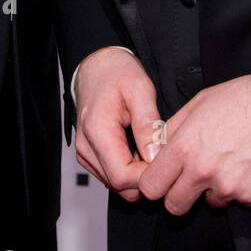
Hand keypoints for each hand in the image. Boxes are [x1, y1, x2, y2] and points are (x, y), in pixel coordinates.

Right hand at [74, 47, 161, 201]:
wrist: (98, 65)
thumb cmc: (117, 72)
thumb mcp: (141, 90)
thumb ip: (148, 124)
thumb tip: (154, 157)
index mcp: (98, 131)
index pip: (122, 176)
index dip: (147, 175)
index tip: (164, 160)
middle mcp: (87, 146)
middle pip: (118, 185)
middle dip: (144, 177)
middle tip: (162, 154)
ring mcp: (85, 152)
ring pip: (115, 184)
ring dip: (136, 175)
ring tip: (150, 148)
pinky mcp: (89, 154)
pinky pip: (110, 175)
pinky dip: (127, 169)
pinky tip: (139, 149)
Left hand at [138, 75, 250, 214]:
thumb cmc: (244, 99)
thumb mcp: (199, 103)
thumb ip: (173, 129)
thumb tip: (156, 147)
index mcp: (185, 148)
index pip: (150, 187)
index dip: (154, 184)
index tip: (162, 179)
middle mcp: (204, 172)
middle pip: (175, 206)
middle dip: (179, 195)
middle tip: (193, 178)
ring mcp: (230, 188)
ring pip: (210, 203)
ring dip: (215, 189)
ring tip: (230, 161)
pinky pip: (239, 200)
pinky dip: (242, 188)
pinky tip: (250, 164)